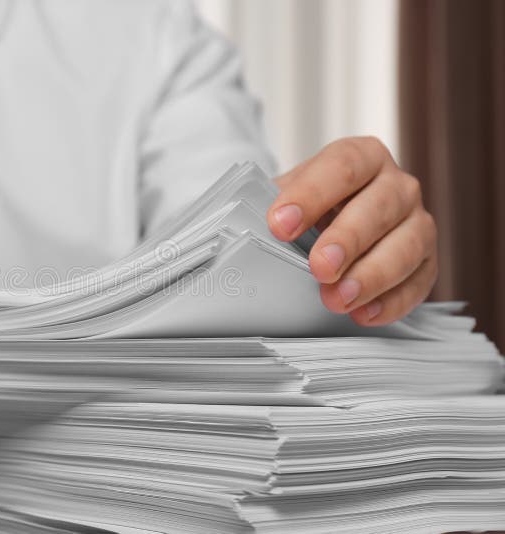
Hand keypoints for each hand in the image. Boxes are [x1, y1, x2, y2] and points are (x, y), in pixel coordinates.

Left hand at [267, 136, 437, 324]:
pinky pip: (419, 281)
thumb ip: (269, 209)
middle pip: (380, 205)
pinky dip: (392, 301)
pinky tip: (364, 314)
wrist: (329, 225)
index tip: (279, 224)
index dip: (311, 194)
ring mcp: (416, 222)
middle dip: (348, 239)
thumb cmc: (306, 210)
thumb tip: (240, 233)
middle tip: (319, 268)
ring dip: (373, 275)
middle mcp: (395, 184)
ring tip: (337, 299)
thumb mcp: (286, 199)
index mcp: (361, 157)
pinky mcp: (426, 261)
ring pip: (407, 244)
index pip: (341, 166)